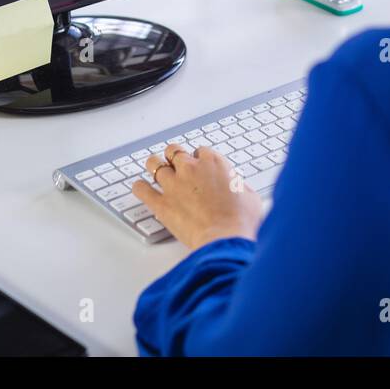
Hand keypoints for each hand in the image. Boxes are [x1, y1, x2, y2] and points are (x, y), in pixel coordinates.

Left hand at [132, 145, 262, 250]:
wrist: (226, 237)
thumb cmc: (241, 219)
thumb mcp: (249, 195)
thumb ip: (238, 184)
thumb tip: (236, 186)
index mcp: (213, 163)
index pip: (199, 151)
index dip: (198, 159)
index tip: (198, 166)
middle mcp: (190, 168)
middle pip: (173, 151)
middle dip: (174, 157)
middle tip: (174, 165)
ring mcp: (173, 184)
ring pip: (154, 164)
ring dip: (154, 166)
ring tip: (154, 170)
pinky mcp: (161, 204)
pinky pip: (141, 189)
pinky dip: (140, 188)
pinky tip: (141, 188)